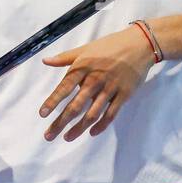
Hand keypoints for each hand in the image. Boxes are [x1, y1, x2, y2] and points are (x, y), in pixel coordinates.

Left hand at [38, 26, 156, 141]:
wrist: (139, 45)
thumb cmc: (110, 46)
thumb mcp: (86, 48)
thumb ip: (65, 57)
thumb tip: (45, 61)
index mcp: (83, 67)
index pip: (65, 86)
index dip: (53, 101)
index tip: (42, 114)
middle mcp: (95, 79)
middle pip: (76, 105)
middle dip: (61, 122)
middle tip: (49, 135)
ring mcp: (110, 88)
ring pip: (92, 113)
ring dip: (79, 128)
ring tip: (67, 137)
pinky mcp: (124, 94)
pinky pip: (111, 114)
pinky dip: (101, 125)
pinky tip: (92, 133)